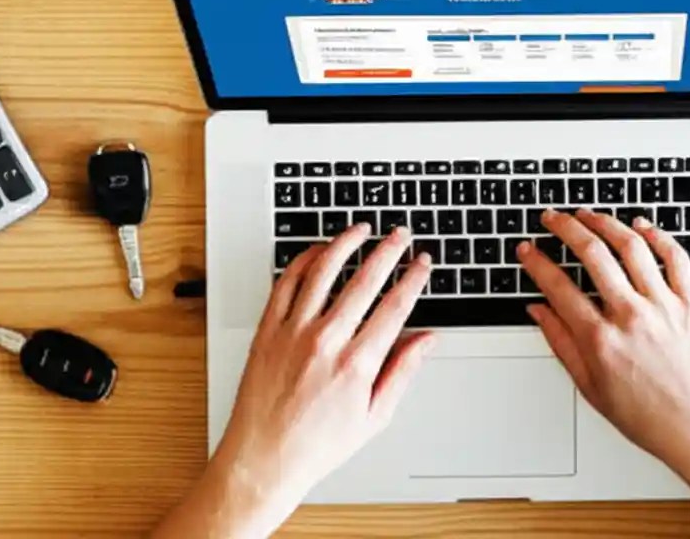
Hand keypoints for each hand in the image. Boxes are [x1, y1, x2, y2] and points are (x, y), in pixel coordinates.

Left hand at [158, 224, 434, 537]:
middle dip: (388, 251)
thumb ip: (403, 371)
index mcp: (357, 364)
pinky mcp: (267, 331)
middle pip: (365, 280)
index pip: (395, 306)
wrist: (263, 458)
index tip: (422, 263)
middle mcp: (325, 342)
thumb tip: (426, 340)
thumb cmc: (316, 444)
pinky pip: (286, 283)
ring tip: (361, 230)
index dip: (413, 278)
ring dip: (345, 243)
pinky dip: (303, 260)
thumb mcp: (374, 416)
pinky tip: (318, 252)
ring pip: (323, 271)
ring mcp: (292, 332)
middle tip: (400, 235)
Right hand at [517, 209, 689, 485]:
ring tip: (589, 214)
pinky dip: (657, 235)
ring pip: (631, 246)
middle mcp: (630, 317)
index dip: (536, 262)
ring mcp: (663, 306)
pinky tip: (641, 226)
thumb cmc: (650, 418)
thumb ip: (562, 344)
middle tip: (553, 218)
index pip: (557, 286)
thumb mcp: (591, 389)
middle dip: (565, 227)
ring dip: (605, 222)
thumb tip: (539, 312)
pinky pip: (675, 257)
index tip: (528, 250)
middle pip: (591, 254)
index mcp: (601, 340)